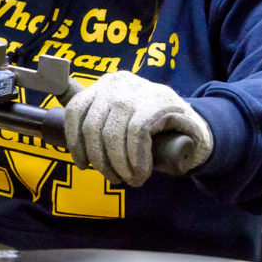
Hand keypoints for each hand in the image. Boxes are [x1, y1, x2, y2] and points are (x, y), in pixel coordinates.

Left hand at [63, 70, 213, 186]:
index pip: (75, 109)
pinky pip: (136, 134)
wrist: (196, 132)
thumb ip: (96, 122)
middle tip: (113, 179)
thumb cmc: (152, 133)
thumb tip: (64, 137)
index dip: (74, 141)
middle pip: (93, 126)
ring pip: (113, 133)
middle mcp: (118, 82)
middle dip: (100, 160)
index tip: (83, 164)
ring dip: (119, 165)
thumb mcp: (120, 124)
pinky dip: (135, 158)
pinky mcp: (160, 102)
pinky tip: (140, 172)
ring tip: (129, 179)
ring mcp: (139, 89)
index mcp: (105, 85)